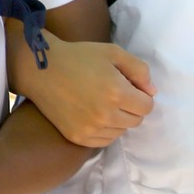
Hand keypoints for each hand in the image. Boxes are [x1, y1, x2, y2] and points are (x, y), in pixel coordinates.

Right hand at [18, 35, 155, 147]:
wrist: (41, 69)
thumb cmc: (78, 56)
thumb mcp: (113, 52)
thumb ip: (139, 70)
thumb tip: (151, 92)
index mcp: (117, 92)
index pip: (147, 106)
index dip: (142, 95)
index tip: (130, 87)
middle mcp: (106, 115)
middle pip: (136, 121)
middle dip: (132, 107)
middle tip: (116, 93)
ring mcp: (91, 129)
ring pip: (121, 132)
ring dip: (119, 119)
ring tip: (103, 103)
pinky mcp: (78, 137)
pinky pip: (105, 140)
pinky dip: (105, 129)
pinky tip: (94, 114)